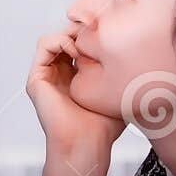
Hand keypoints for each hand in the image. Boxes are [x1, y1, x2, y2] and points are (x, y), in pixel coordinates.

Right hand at [25, 28, 124, 175]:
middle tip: (96, 31)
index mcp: (75, 77)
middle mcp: (59, 74)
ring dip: (70, 34)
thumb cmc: (103, 126)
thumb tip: (138, 55)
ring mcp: (46, 76)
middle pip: (66, 38)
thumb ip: (120, 73)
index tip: (108, 33)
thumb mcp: (117, 91)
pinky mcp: (36, 79)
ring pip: (54, 38)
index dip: (92, 35)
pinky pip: (43, 45)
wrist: (87, 144)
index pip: (79, 44)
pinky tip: (75, 51)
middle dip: (81, 31)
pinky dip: (59, 40)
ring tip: (86, 43)